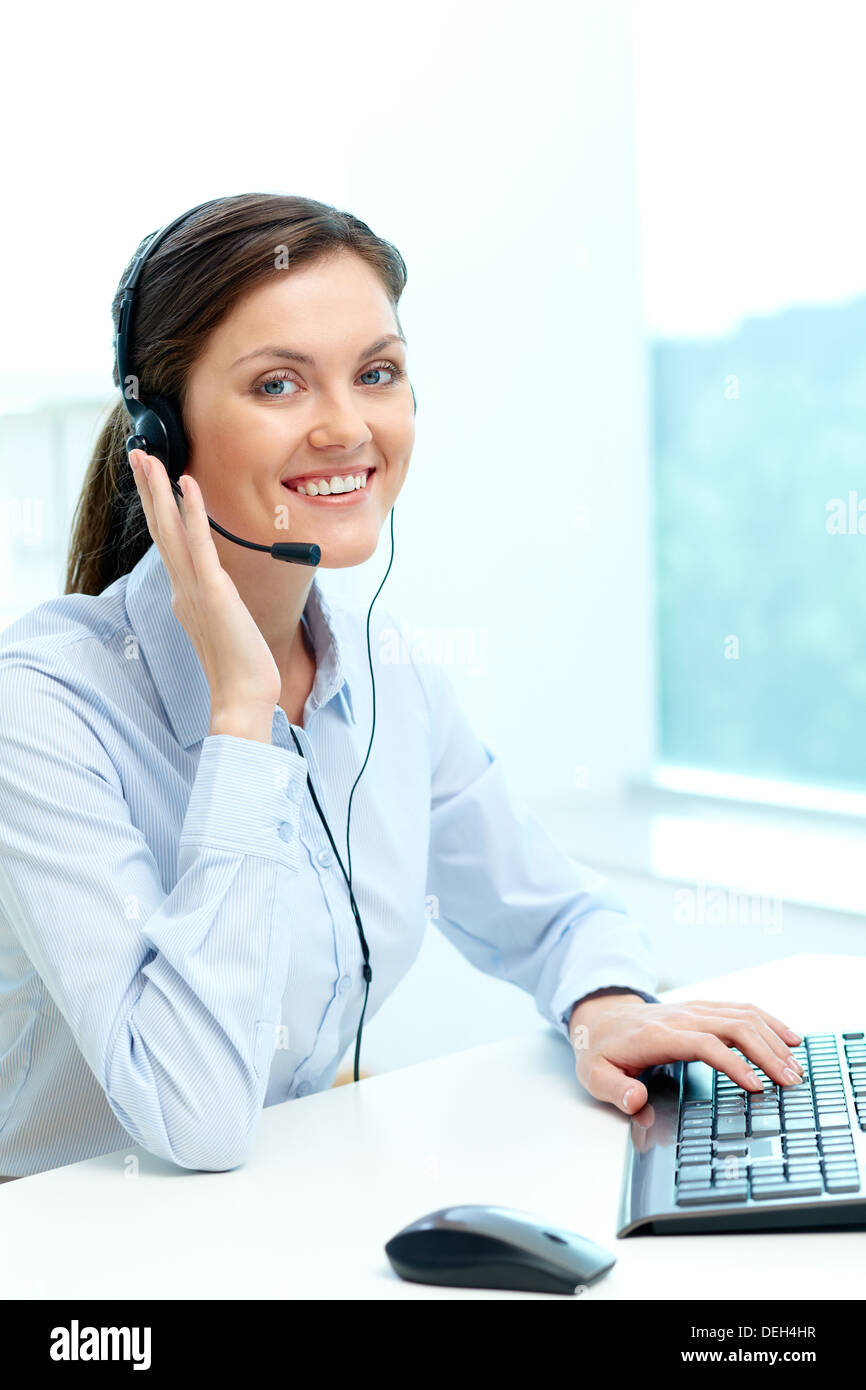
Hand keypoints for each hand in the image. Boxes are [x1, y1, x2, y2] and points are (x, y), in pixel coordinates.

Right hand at [129, 450, 280, 717]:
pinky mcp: (213, 591)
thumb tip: (217, 588)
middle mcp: (183, 587)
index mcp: (185, 594)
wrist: (243, 696)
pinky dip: (193, 511)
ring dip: (158, 491)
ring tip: (148, 458)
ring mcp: (194, 588)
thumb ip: (215, 601)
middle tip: (136, 454)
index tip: (153, 480)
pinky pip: (200, 543)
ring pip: (170, 530)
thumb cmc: (240, 666)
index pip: (168, 542)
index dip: (159, 509)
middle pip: (160, 529)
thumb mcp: (224, 624)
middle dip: (147, 490)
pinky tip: (187, 484)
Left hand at [567, 993, 804, 1114]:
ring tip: (796, 1066)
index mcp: (657, 1036)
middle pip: (733, 1027)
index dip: (732, 1064)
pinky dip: (769, 1021)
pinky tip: (789, 1037)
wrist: (600, 1017)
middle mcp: (681, 1017)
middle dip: (766, 1053)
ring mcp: (694, 1009)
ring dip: (773, 1038)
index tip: (756, 1086)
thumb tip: (636, 1101)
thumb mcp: (594, 1075)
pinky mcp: (703, 1008)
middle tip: (791, 1081)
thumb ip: (615, 1090)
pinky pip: (741, 1009)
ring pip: (742, 1015)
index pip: (703, 1044)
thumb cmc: (600, 1050)